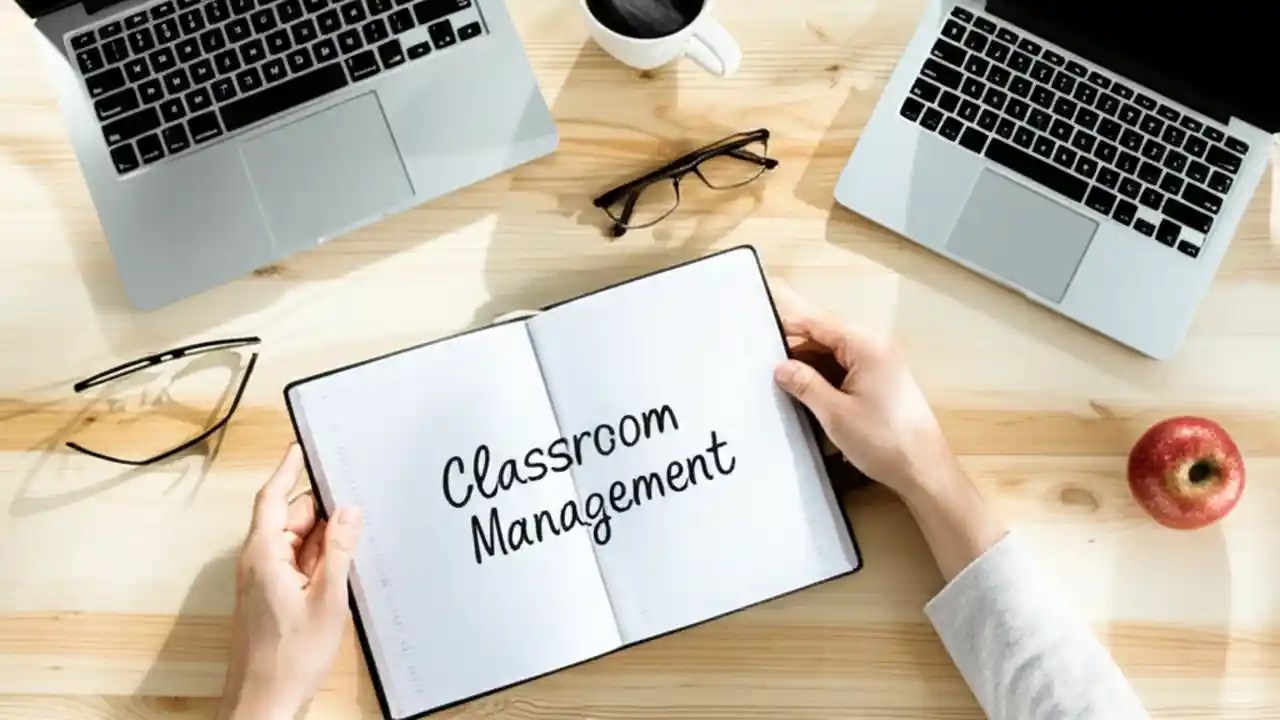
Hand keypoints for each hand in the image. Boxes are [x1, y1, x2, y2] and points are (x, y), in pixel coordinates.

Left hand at [218, 445, 363, 719]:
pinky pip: (295, 564)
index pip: (272, 498)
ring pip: (295, 542)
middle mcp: (257, 563)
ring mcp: (261, 581)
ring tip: (353, 544)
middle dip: (321, 511)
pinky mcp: (269, 597)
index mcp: (264, 555)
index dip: (287, 470)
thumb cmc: (290, 659)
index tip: (300, 448)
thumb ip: (338, 550)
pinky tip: (340, 570)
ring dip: (322, 540)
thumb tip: (348, 511)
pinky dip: (317, 560)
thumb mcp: (328, 599)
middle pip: (289, 518)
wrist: (264, 703)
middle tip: (356, 506)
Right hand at [769, 282, 1005, 579]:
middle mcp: (875, 346)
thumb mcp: (835, 414)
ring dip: (809, 364)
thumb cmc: (884, 440)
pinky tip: (805, 391)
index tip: (759, 329)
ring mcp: (880, 363)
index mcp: (866, 345)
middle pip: (826, 335)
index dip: (788, 323)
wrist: (924, 469)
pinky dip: (824, 376)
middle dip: (795, 347)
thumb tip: (780, 367)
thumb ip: (805, 385)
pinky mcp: (881, 380)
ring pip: (834, 353)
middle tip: (763, 361)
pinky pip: (845, 368)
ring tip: (779, 379)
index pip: (818, 322)